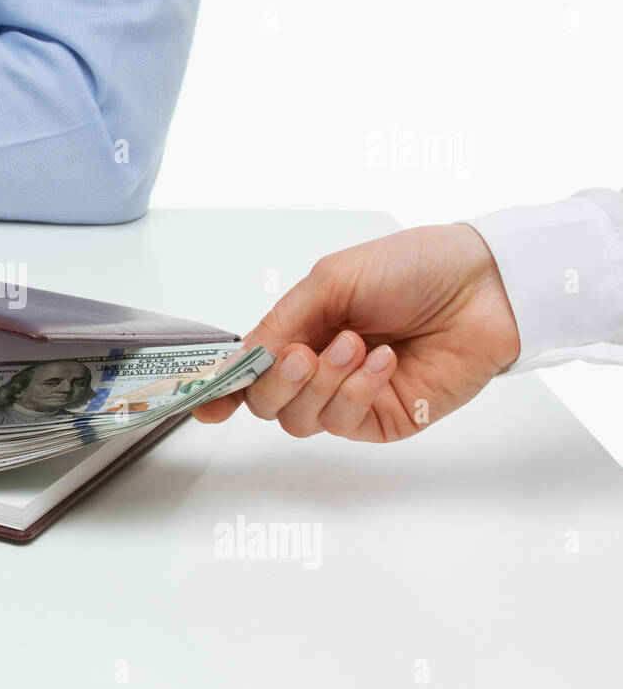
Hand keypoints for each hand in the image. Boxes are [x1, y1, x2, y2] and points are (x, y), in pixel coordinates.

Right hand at [192, 224, 520, 440]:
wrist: (484, 285)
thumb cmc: (412, 267)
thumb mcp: (330, 280)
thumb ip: (280, 321)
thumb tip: (240, 359)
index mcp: (299, 330)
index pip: (247, 370)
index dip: (221, 389)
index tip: (204, 401)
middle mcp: (318, 369)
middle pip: (266, 402)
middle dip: (276, 381)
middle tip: (303, 354)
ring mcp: (350, 397)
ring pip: (299, 419)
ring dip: (323, 381)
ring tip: (356, 344)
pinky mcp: (383, 418)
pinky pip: (345, 420)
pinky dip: (358, 389)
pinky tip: (383, 360)